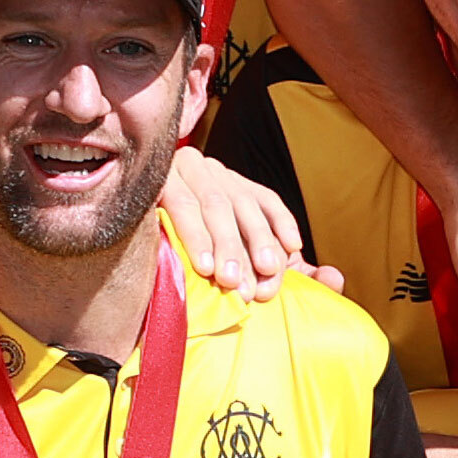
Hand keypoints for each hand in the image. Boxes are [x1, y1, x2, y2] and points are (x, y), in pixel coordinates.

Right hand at [151, 147, 321, 297]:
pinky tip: (203, 264)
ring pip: (213, 206)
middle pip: (241, 204)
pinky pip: (178, 205)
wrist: (121, 248)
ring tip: (232, 282)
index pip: (262, 199)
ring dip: (225, 246)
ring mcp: (181, 173)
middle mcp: (209, 172)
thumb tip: (336, 279)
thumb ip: (289, 271)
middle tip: (261, 285)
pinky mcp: (154, 183)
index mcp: (230, 185)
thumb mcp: (245, 262)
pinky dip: (194, 236)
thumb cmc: (195, 261)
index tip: (292, 251)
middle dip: (254, 245)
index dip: (278, 224)